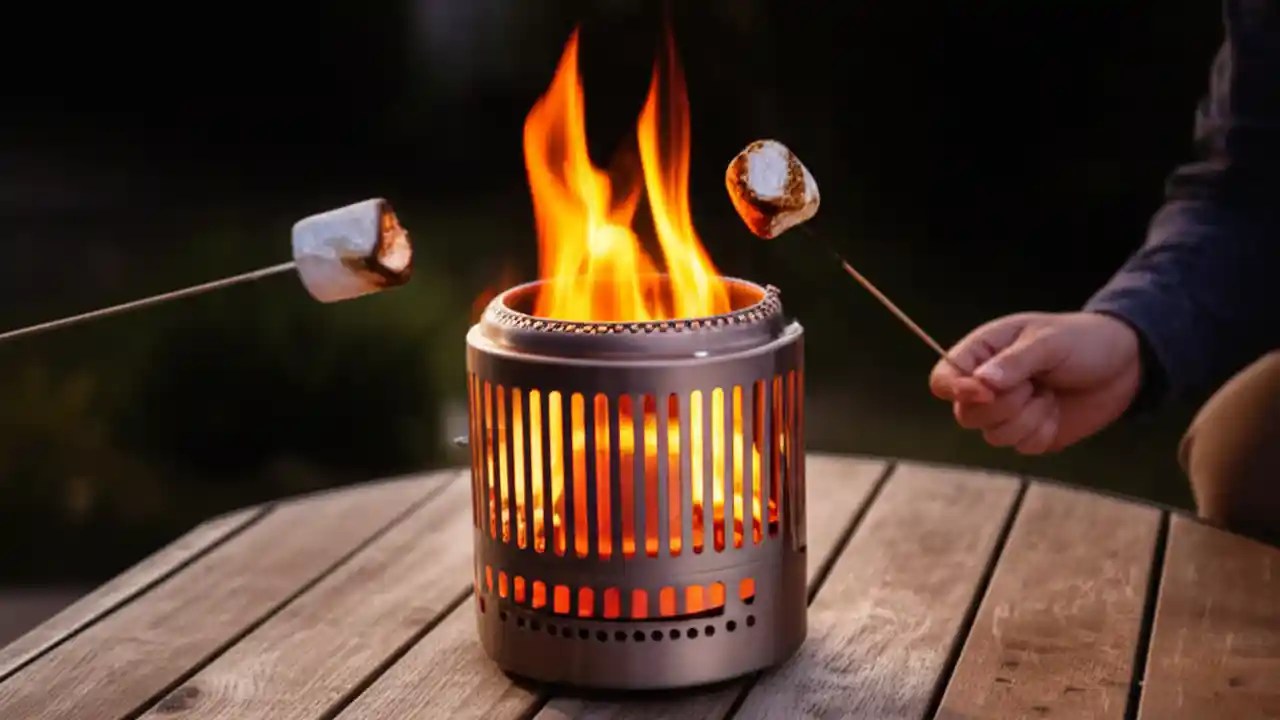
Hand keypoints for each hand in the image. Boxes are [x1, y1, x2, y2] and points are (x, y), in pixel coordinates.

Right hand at [928, 311, 1141, 454]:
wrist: (1127, 364)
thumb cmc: (1083, 341)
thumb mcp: (1049, 341)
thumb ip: (1014, 362)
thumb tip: (981, 382)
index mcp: (982, 353)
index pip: (943, 378)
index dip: (955, 390)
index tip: (984, 392)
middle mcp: (986, 385)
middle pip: (965, 415)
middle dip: (1003, 406)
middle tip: (1033, 385)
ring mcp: (1007, 413)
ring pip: (993, 435)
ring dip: (1026, 417)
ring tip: (1048, 393)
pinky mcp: (1029, 434)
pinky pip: (1020, 446)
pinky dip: (1041, 431)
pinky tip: (1055, 410)